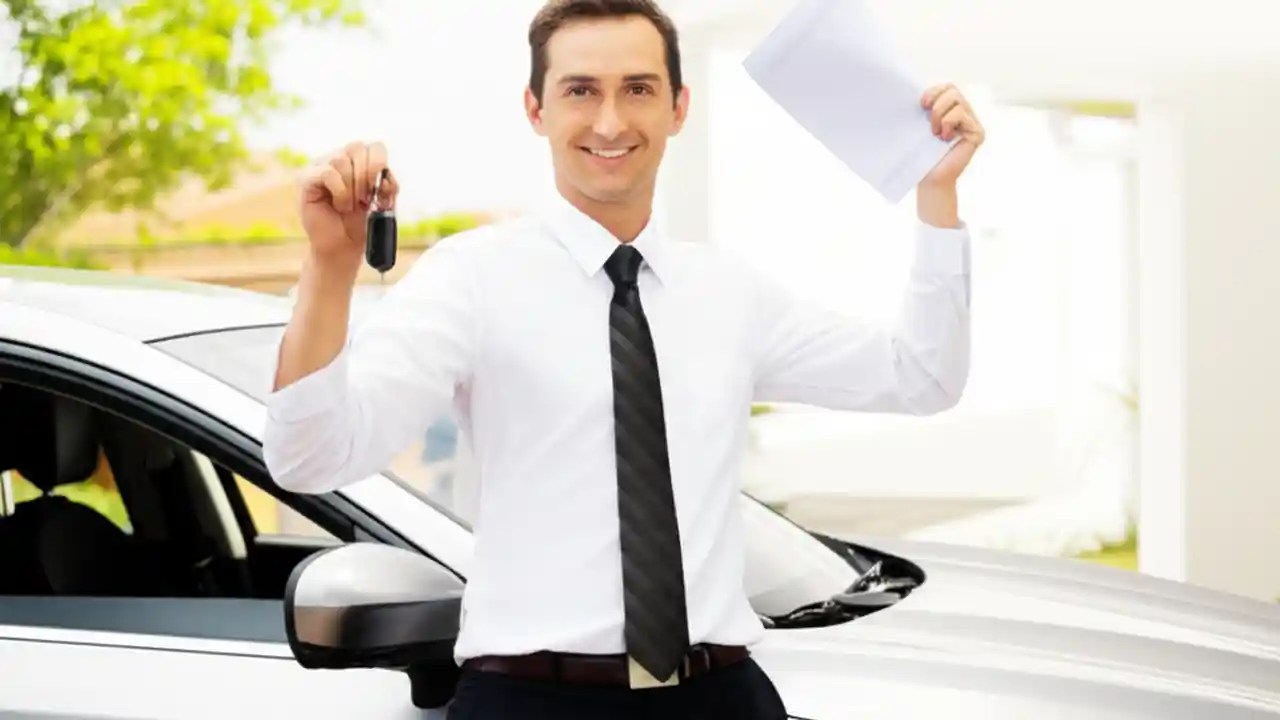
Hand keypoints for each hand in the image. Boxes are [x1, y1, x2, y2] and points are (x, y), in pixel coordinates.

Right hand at [298, 141, 398, 264]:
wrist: (343, 246)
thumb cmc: (361, 222)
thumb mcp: (383, 204)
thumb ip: (389, 188)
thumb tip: (386, 178)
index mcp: (362, 160)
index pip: (376, 147)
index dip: (379, 165)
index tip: (378, 189)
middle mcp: (341, 157)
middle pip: (357, 148)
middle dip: (365, 177)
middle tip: (364, 200)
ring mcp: (321, 165)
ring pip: (341, 161)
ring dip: (351, 189)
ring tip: (348, 206)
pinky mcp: (306, 178)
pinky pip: (327, 173)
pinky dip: (339, 191)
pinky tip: (338, 205)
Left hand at [919, 83, 984, 187]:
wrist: (929, 177)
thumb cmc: (922, 153)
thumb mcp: (920, 125)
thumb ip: (925, 107)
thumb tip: (913, 91)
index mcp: (950, 110)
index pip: (947, 87)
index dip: (933, 91)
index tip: (921, 105)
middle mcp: (964, 114)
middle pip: (952, 89)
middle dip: (936, 103)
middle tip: (929, 123)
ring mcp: (973, 123)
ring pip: (957, 100)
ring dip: (940, 115)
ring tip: (935, 133)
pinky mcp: (977, 132)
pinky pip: (961, 114)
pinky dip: (949, 123)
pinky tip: (945, 138)